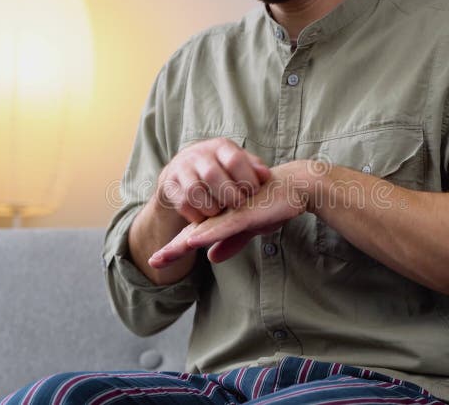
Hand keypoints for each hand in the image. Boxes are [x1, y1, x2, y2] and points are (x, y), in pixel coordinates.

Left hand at [149, 160, 312, 266]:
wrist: (295, 187)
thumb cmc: (274, 205)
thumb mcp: (251, 228)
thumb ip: (231, 243)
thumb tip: (211, 259)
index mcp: (222, 219)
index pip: (194, 236)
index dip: (176, 249)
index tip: (157, 261)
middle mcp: (222, 215)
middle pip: (192, 234)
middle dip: (172, 249)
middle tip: (153, 261)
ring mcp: (232, 213)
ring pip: (202, 232)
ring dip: (182, 245)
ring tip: (162, 257)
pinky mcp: (245, 213)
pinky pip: (223, 226)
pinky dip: (207, 235)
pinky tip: (192, 242)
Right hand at [155, 137, 271, 223]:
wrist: (184, 168)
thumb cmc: (222, 168)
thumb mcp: (239, 162)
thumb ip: (254, 168)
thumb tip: (266, 175)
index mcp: (220, 147)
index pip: (234, 160)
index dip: (247, 179)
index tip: (253, 192)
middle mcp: (198, 154)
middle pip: (212, 175)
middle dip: (229, 195)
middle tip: (238, 205)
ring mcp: (181, 169)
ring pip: (194, 191)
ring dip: (212, 207)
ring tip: (222, 211)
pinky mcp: (170, 185)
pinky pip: (183, 204)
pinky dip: (197, 215)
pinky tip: (207, 216)